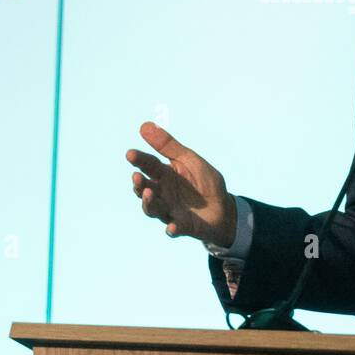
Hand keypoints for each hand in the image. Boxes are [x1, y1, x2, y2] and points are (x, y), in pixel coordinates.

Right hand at [126, 121, 236, 246]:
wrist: (223, 207)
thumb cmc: (204, 182)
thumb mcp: (189, 160)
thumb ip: (169, 146)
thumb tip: (144, 125)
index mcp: (165, 175)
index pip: (149, 166)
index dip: (139, 160)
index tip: (130, 154)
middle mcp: (163, 194)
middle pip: (146, 189)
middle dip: (139, 185)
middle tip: (136, 177)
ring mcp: (170, 211)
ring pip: (154, 210)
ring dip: (149, 203)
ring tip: (148, 194)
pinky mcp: (183, 226)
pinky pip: (175, 230)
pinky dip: (173, 229)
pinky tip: (172, 227)